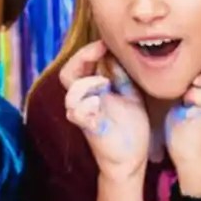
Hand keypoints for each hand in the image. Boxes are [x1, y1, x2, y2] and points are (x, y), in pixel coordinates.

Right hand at [61, 40, 149, 181]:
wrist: (132, 157)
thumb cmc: (130, 125)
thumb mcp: (129, 92)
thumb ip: (121, 75)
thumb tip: (116, 54)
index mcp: (93, 91)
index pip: (80, 65)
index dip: (88, 51)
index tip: (105, 44)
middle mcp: (85, 102)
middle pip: (68, 75)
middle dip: (82, 59)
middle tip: (100, 49)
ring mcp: (86, 116)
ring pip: (70, 95)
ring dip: (85, 83)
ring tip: (104, 82)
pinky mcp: (92, 129)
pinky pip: (78, 115)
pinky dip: (85, 106)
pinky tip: (97, 101)